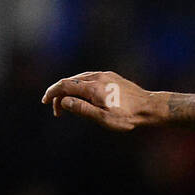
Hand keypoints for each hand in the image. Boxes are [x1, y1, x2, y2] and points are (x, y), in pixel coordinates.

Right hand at [41, 71, 158, 129]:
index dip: (52, 93)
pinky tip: (82, 95)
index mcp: (93, 88)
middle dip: (59, 94)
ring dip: (69, 90)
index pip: (65, 86)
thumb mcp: (104, 119)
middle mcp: (96, 77)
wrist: (149, 107)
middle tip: (57, 110)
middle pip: (70, 81)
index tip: (45, 102)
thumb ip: (83, 109)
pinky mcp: (111, 76)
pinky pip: (89, 78)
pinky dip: (80, 86)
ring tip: (67, 104)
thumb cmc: (128, 117)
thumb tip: (64, 101)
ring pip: (79, 78)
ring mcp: (104, 75)